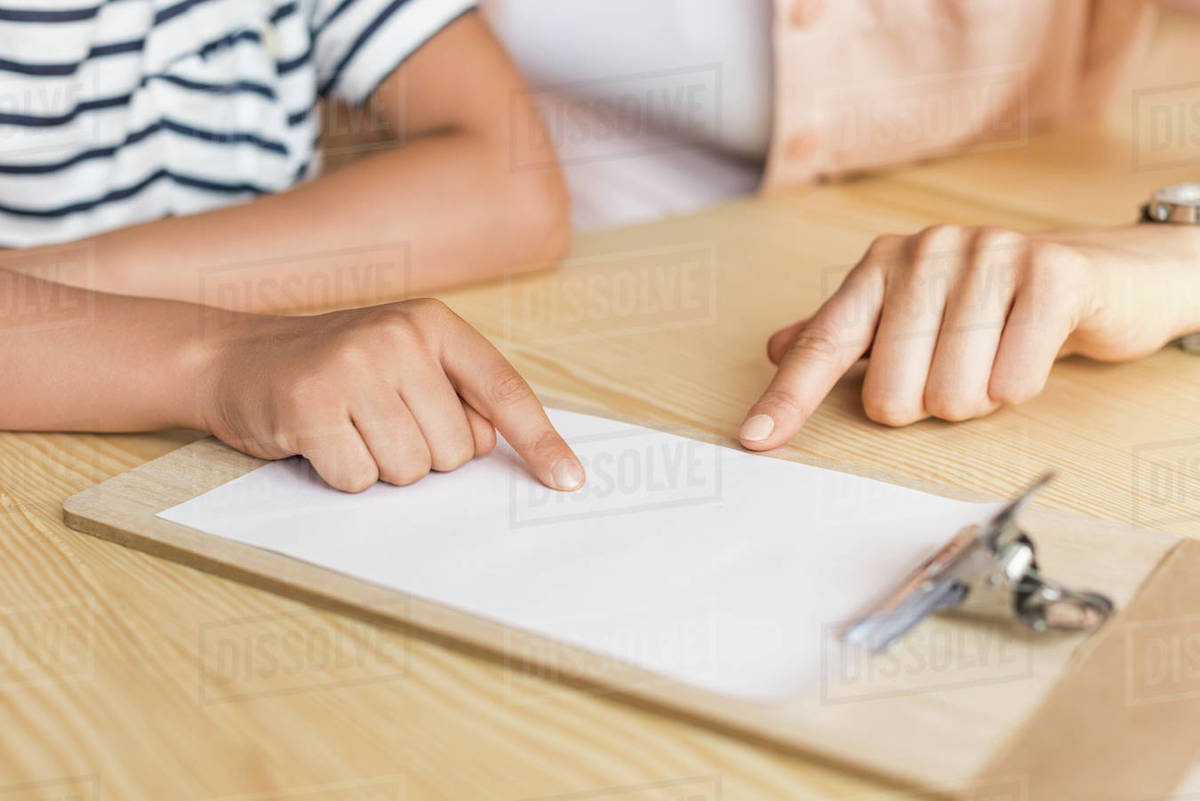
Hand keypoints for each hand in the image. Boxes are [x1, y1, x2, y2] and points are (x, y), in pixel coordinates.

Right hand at [199, 298, 584, 492]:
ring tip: (349, 428)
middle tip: (377, 423)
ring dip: (380, 467)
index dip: (540, 441)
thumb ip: (456, 398)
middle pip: (454, 450)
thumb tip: (491, 446)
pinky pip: (359, 479)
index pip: (504, 391)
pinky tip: (319, 439)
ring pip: (410, 470)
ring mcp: (353, 368)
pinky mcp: (311, 406)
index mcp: (433, 324)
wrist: (232, 357)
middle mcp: (398, 338)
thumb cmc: (334, 370)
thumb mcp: (402, 364)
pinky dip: (342, 474)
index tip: (568, 480)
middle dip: (421, 454)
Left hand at [738, 224, 1199, 449]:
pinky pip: (1013, 379)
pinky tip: (1029, 353)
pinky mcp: (1049, 273)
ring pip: (953, 394)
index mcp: (880, 267)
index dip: (789, 398)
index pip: (824, 343)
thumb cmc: (993, 307)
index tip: (754, 441)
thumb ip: (846, 335)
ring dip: (978, 400)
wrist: (1101, 276)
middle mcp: (925, 252)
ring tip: (996, 359)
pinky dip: (1020, 386)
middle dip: (928, 407)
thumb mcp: (911, 317)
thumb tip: (776, 348)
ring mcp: (988, 254)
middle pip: (891, 393)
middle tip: (959, 371)